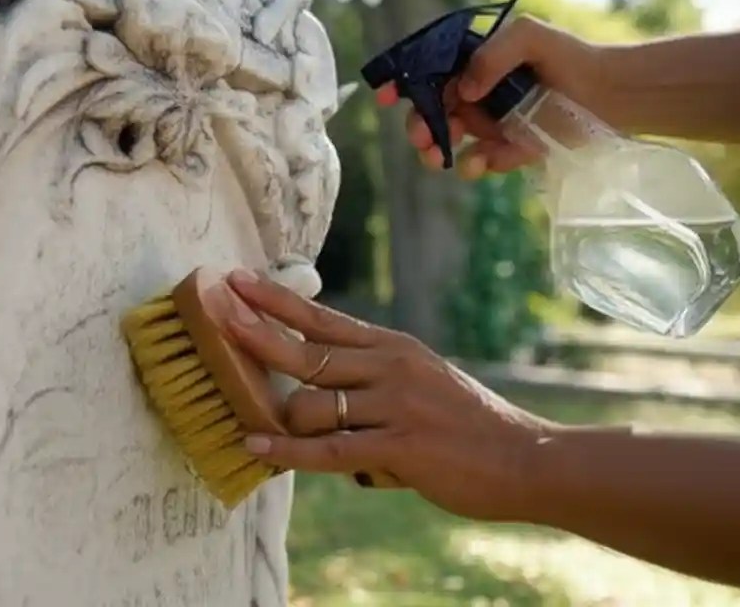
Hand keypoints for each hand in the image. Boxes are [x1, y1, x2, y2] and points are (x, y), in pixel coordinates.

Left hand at [223, 269, 555, 521]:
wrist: (527, 459)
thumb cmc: (469, 428)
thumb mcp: (422, 384)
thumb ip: (371, 384)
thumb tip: (316, 401)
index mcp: (393, 348)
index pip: (323, 318)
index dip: (275, 301)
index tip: (237, 280)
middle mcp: (392, 367)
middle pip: (306, 349)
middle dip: (254, 331)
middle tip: (213, 313)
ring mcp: (397, 405)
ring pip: (312, 406)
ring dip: (283, 425)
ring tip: (265, 437)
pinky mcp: (402, 447)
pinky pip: (328, 449)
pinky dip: (287, 451)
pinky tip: (254, 446)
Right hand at [404, 15, 606, 179]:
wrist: (611, 93)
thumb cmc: (570, 57)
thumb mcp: (530, 36)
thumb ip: (493, 54)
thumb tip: (465, 90)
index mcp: (472, 65)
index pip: (427, 72)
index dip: (402, 82)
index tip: (385, 95)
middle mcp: (475, 96)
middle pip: (430, 111)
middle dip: (417, 124)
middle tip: (421, 135)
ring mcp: (489, 126)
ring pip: (448, 141)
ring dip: (435, 149)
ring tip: (437, 156)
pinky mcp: (508, 151)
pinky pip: (480, 161)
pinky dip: (473, 164)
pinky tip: (477, 163)